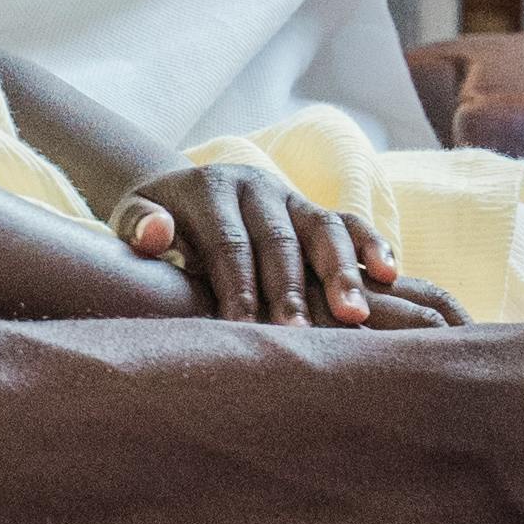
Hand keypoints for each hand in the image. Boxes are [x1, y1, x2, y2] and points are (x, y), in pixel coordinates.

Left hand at [118, 155, 470, 326]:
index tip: (242, 330)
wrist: (179, 192)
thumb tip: (156, 233)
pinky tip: (391, 274)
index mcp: (210, 191)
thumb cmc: (153, 223)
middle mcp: (256, 188)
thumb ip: (140, 225)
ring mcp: (290, 197)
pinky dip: (372, 243)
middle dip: (291, 289)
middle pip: (279, 239)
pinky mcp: (313, 210)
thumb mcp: (132, 219)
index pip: (228, 242)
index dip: (237, 286)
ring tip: (355, 316)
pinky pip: (349, 222)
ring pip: (323, 228)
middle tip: (300, 335)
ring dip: (341, 272)